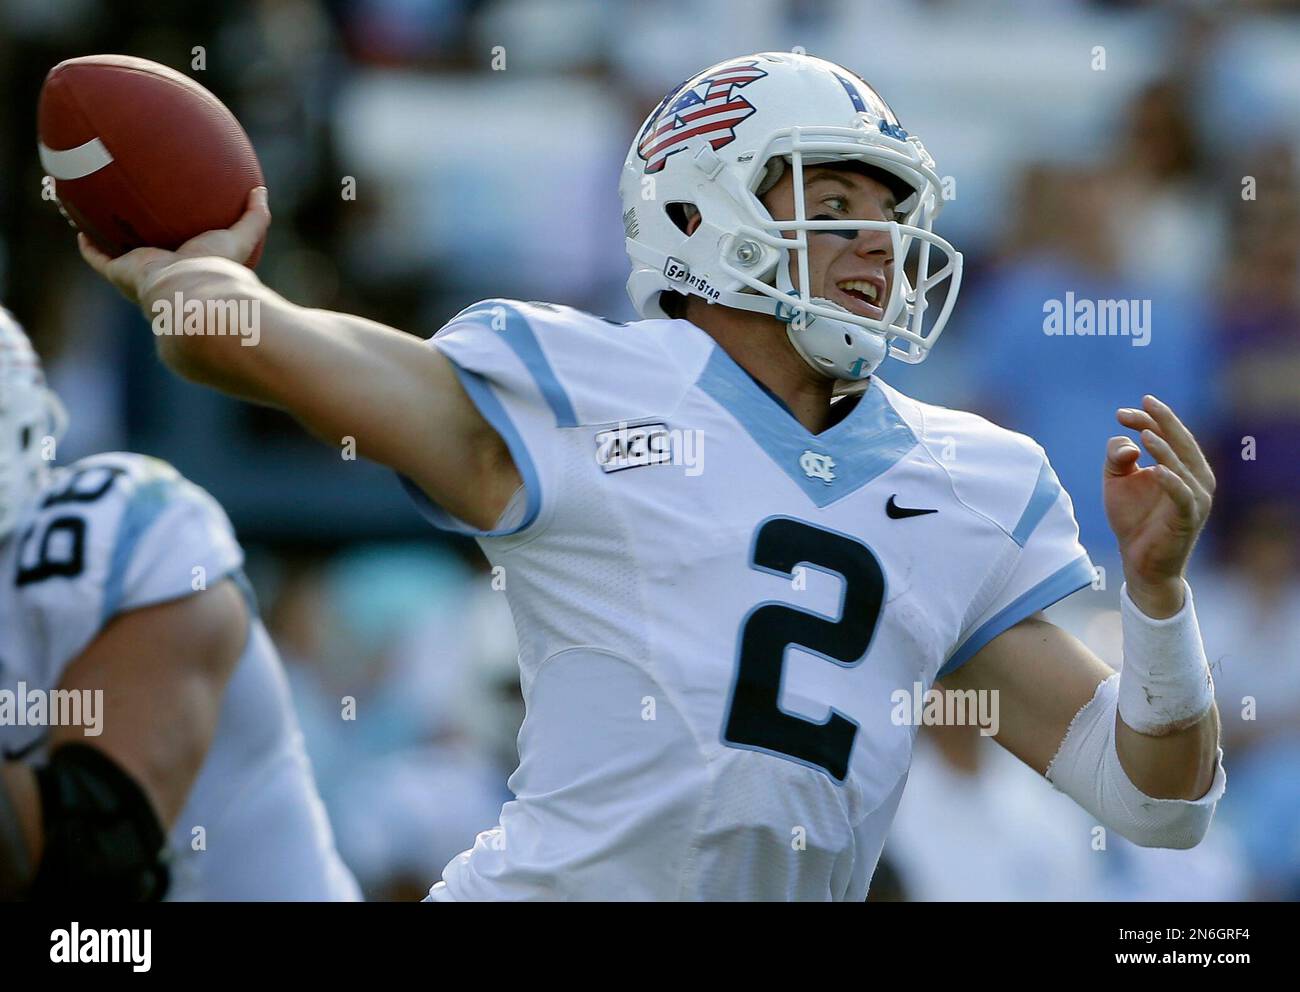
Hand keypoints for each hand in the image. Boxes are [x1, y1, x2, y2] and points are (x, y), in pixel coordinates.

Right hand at [77, 187, 269, 305]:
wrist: (189, 290)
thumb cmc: (217, 267)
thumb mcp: (240, 238)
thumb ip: (255, 218)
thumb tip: (259, 191)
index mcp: (189, 268)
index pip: (182, 254)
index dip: (176, 241)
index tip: (172, 225)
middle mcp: (163, 274)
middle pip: (149, 254)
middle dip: (140, 239)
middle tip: (133, 218)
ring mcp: (140, 275)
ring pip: (119, 255)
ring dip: (108, 239)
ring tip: (99, 217)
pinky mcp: (120, 273)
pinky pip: (97, 258)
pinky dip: (88, 245)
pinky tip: (79, 228)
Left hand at [1104, 395, 1214, 617]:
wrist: (1140, 563)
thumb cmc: (1133, 520)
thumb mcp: (1117, 483)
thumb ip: (1117, 458)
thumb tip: (1128, 443)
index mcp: (1182, 466)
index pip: (1169, 434)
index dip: (1150, 419)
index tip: (1122, 412)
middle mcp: (1196, 478)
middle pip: (1181, 443)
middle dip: (1160, 422)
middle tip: (1140, 406)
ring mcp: (1195, 498)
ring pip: (1184, 466)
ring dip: (1165, 449)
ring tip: (1144, 434)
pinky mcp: (1188, 518)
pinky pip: (1182, 496)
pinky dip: (1171, 481)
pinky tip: (1154, 470)